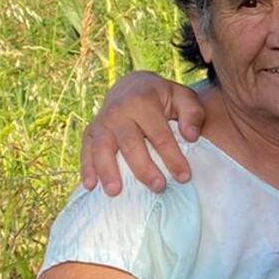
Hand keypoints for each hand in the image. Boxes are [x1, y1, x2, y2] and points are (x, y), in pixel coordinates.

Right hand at [80, 73, 203, 195]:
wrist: (131, 86)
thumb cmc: (162, 98)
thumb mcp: (183, 97)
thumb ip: (192, 113)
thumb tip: (191, 136)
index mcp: (143, 102)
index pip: (160, 135)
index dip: (173, 158)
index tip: (184, 177)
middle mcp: (119, 112)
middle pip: (131, 145)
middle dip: (144, 169)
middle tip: (159, 188)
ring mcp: (102, 122)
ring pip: (103, 148)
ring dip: (108, 171)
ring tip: (115, 192)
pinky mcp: (90, 132)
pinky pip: (86, 150)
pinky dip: (86, 167)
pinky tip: (89, 186)